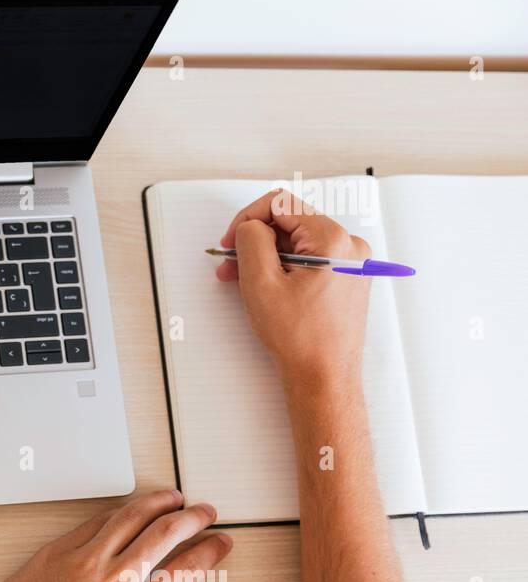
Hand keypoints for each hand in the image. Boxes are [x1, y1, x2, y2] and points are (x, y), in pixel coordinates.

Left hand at [0, 490, 231, 581]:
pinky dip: (121, 510)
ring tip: (174, 498)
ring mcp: (87, 559)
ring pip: (133, 516)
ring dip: (159, 503)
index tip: (220, 543)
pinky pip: (98, 520)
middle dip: (193, 517)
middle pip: (167, 532)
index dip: (210, 551)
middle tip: (205, 512)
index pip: (188, 570)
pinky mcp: (60, 549)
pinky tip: (129, 509)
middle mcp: (117, 580)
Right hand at [217, 190, 370, 390]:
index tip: (229, 241)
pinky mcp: (347, 279)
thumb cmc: (300, 339)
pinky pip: (309, 259)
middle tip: (230, 264)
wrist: (324, 377)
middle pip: (290, 223)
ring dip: (266, 255)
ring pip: (297, 242)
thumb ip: (252, 241)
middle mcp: (349, 247)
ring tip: (241, 279)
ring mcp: (351, 263)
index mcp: (333, 240)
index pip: (281, 204)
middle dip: (255, 240)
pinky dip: (283, 267)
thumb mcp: (261, 283)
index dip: (247, 218)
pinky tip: (265, 286)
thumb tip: (250, 226)